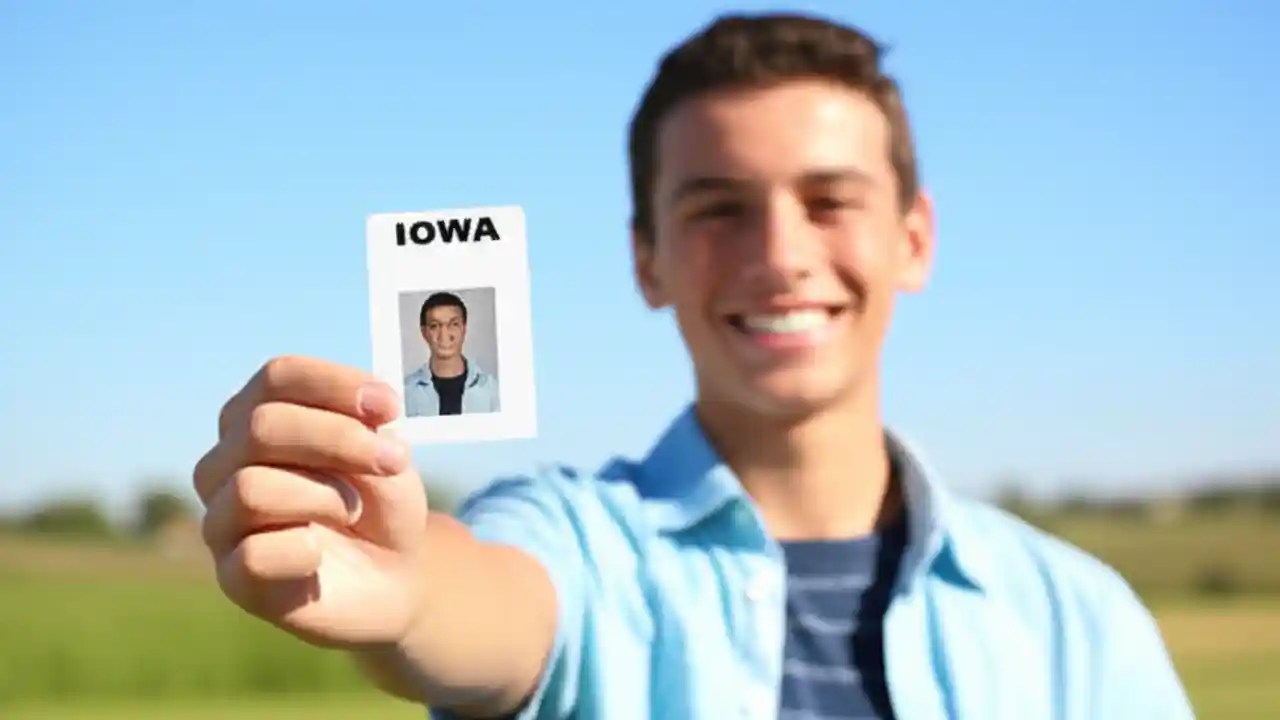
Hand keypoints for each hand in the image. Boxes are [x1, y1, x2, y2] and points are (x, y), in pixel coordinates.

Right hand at [193, 355, 429, 649]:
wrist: (394, 573)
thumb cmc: (379, 501)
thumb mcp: (384, 454)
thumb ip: (366, 430)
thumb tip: (365, 412)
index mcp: (257, 417)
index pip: (277, 377)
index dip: (334, 384)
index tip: (390, 407)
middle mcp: (226, 462)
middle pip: (262, 427)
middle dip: (339, 439)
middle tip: (393, 460)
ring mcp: (222, 519)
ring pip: (251, 488)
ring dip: (324, 495)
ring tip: (353, 508)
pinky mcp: (233, 575)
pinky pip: (253, 554)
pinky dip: (301, 550)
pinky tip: (320, 554)